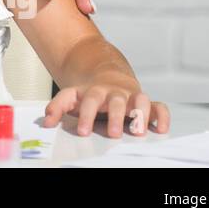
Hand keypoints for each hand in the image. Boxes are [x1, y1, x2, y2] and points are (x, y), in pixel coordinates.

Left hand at [43, 76, 170, 138]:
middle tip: (112, 134)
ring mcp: (132, 96)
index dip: (86, 115)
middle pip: (116, 101)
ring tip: (138, 131)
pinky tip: (160, 129)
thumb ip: (59, 106)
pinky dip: (162, 116)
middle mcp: (115, 92)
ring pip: (141, 100)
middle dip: (115, 117)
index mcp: (96, 91)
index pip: (90, 101)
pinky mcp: (147, 103)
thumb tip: (46, 122)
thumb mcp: (72, 96)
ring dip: (141, 114)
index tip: (83, 132)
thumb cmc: (90, 93)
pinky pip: (159, 106)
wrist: (108, 74)